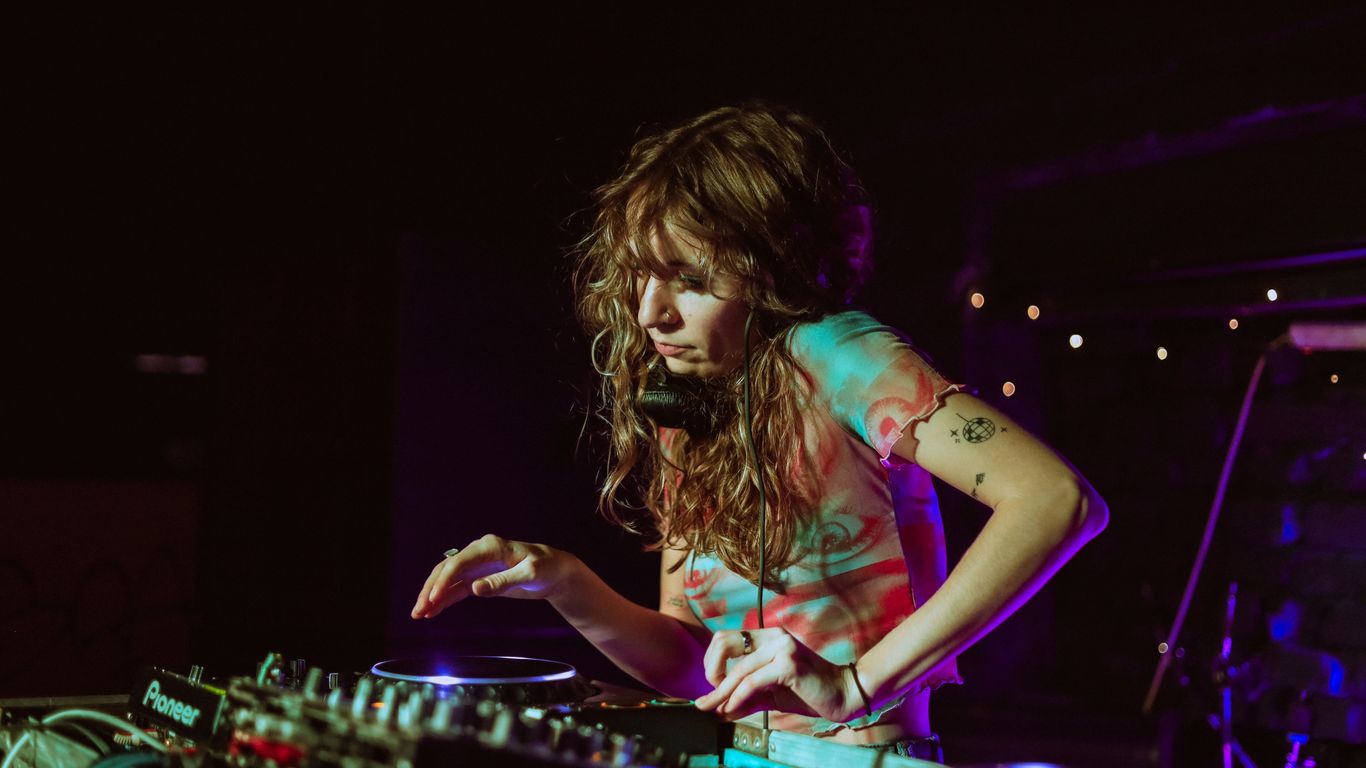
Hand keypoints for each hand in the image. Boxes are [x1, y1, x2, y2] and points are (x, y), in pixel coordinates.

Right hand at [411, 534, 579, 618]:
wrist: (555, 571)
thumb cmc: (546, 568)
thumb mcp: (529, 575)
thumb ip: (502, 581)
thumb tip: (475, 588)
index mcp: (490, 547)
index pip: (459, 562)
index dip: (443, 581)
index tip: (433, 599)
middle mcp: (479, 553)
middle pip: (447, 570)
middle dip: (431, 590)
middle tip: (419, 610)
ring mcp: (477, 566)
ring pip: (448, 580)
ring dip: (433, 596)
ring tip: (419, 614)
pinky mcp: (479, 578)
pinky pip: (456, 589)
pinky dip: (444, 600)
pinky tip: (432, 612)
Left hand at [693, 628, 860, 722]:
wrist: (843, 695)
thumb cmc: (809, 692)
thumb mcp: (771, 694)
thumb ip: (746, 698)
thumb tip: (719, 711)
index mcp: (768, 637)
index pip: (725, 638)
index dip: (712, 662)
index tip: (714, 686)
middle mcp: (774, 636)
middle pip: (724, 643)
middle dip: (711, 672)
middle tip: (711, 695)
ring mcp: (782, 648)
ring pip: (738, 669)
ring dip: (721, 693)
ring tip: (714, 709)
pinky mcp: (788, 664)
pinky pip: (753, 682)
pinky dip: (738, 697)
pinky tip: (731, 709)